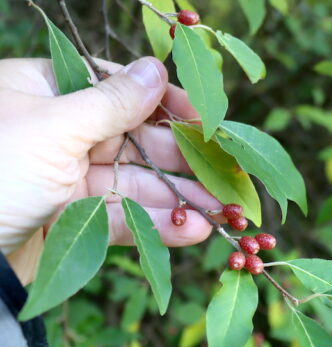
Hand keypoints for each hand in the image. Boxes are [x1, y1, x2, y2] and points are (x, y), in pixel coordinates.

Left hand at [0, 57, 219, 283]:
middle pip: (136, 139)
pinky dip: (159, 226)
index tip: (204, 120)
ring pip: (137, 182)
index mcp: (43, 93)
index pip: (116, 87)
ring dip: (181, 198)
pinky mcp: (73, 220)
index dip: (164, 102)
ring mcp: (66, 178)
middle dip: (183, 160)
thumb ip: (112, 103)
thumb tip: (156, 69)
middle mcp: (58, 132)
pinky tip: (194, 231)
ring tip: (224, 214)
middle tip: (227, 176)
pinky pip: (124, 218)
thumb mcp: (52, 130)